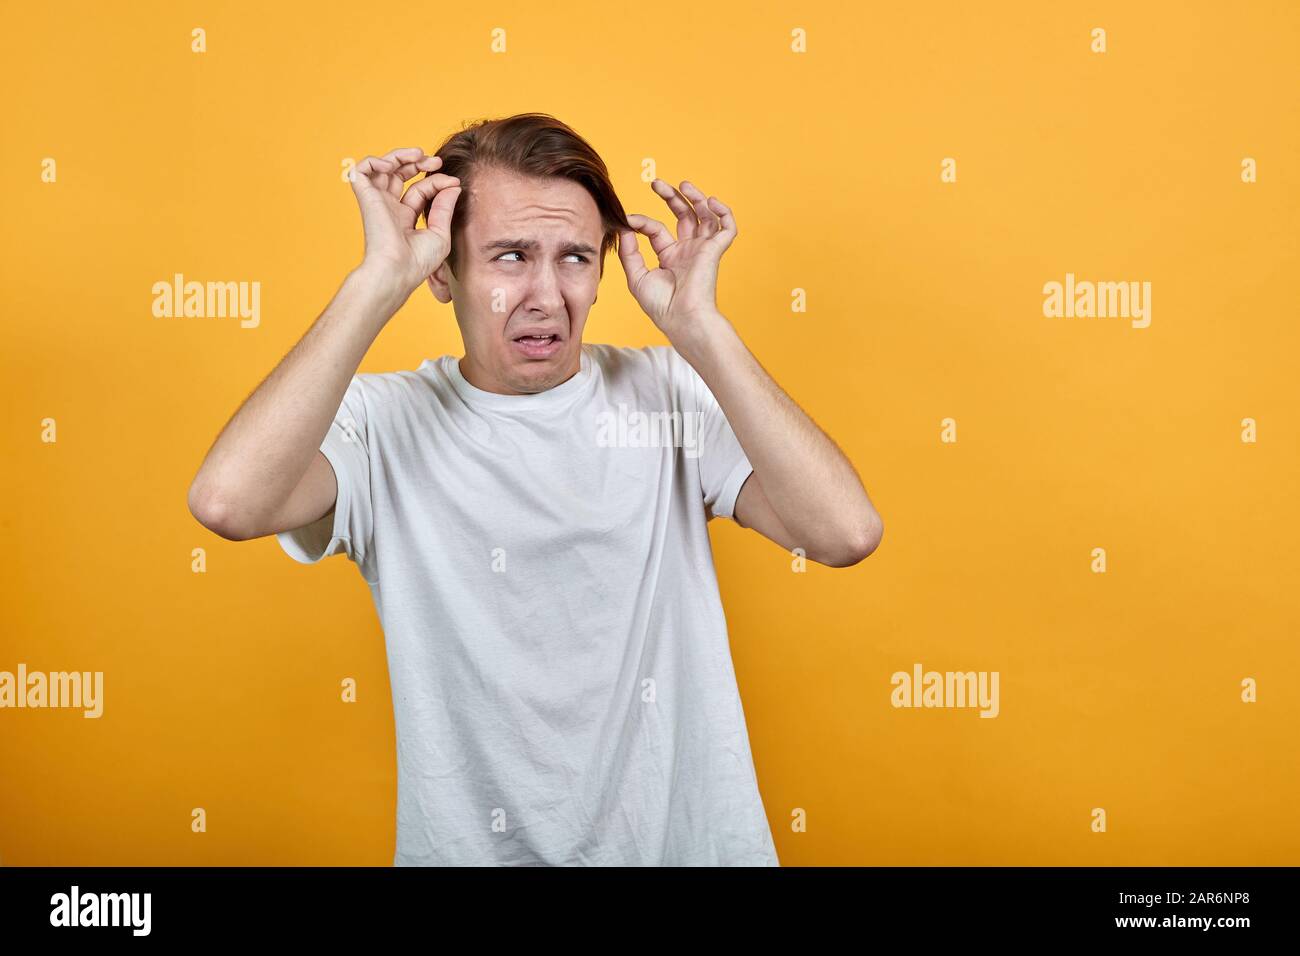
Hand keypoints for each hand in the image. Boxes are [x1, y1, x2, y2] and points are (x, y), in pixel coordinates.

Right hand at [349, 147, 461, 297]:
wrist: (397, 270)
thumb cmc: (418, 261)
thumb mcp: (440, 232)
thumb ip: (445, 207)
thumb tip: (454, 184)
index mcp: (406, 218)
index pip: (420, 190)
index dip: (437, 181)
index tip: (454, 182)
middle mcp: (390, 208)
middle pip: (399, 175)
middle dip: (416, 162)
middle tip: (435, 160)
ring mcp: (377, 202)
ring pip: (382, 168)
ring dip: (399, 156)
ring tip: (417, 154)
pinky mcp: (366, 197)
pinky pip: (362, 170)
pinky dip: (374, 160)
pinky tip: (392, 165)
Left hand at [616, 179, 736, 345]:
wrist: (681, 318)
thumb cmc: (660, 305)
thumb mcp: (636, 277)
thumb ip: (629, 253)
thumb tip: (624, 229)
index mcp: (669, 256)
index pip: (656, 229)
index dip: (642, 221)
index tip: (628, 219)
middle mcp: (687, 250)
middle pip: (683, 216)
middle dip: (672, 198)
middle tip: (657, 184)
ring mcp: (702, 250)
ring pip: (705, 216)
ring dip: (697, 198)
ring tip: (684, 185)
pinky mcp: (715, 251)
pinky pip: (727, 228)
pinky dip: (724, 213)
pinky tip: (712, 201)